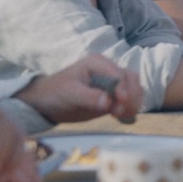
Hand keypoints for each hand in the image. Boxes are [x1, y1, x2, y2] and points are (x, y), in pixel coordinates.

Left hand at [17, 53, 143, 124]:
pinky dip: (131, 108)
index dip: (123, 88)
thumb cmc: (56, 93)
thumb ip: (89, 97)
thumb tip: (108, 103)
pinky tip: (123, 117)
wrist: (48, 103)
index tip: (121, 104)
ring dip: (133, 102)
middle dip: (130, 96)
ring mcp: (112, 84)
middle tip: (121, 112)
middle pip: (131, 79)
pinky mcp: (113, 96)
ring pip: (134, 88)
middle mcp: (108, 70)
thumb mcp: (69, 94)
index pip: (118, 73)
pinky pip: (130, 99)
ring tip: (122, 116)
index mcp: (97, 63)